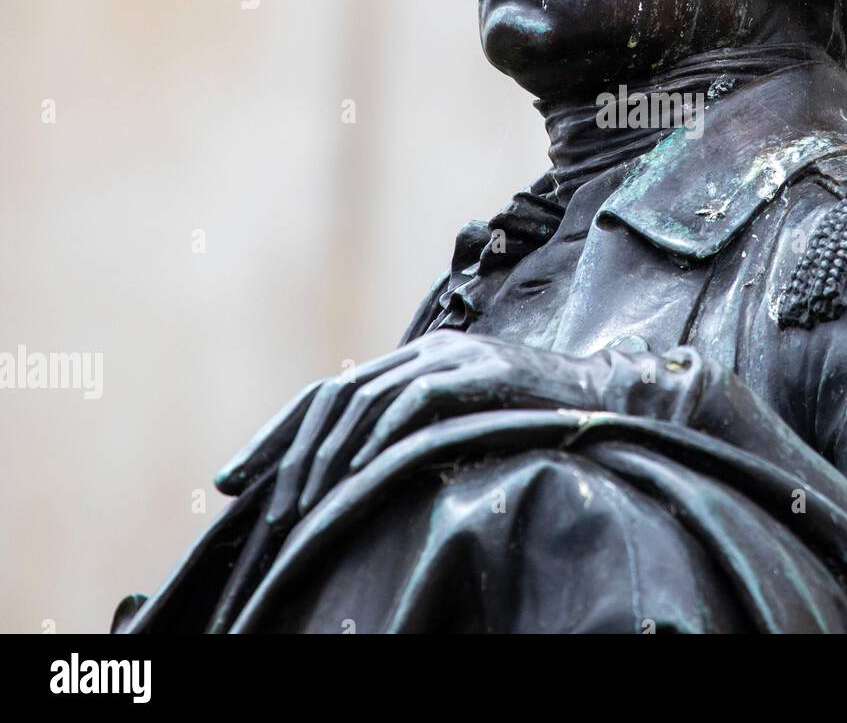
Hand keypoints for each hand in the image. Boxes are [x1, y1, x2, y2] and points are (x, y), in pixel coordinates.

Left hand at [214, 330, 605, 525]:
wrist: (600, 395)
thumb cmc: (533, 417)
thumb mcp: (463, 421)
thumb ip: (415, 430)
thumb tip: (354, 476)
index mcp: (414, 360)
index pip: (329, 392)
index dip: (276, 434)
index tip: (233, 479)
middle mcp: (425, 351)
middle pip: (335, 395)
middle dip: (288, 453)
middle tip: (266, 509)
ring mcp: (452, 356)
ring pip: (365, 399)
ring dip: (327, 457)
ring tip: (304, 505)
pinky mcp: (479, 371)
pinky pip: (414, 401)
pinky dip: (380, 437)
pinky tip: (357, 472)